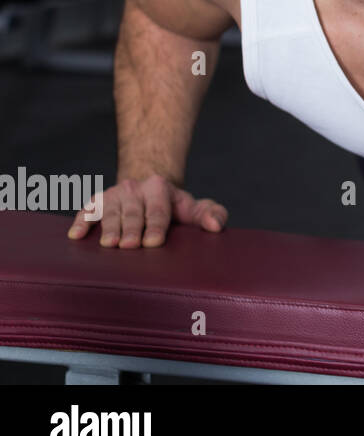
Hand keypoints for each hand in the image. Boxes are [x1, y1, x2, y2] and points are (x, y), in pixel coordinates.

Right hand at [67, 173, 226, 248]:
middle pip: (133, 212)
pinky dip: (81, 221)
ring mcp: (114, 194)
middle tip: (129, 247)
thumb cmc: (174, 207)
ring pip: (110, 212)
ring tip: (108, 245)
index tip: (154, 242)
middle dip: (132, 229)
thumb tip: (216, 226)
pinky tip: (76, 236)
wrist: (148, 190)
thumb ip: (210, 214)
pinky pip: (87, 210)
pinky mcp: (98, 202)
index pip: (158, 209)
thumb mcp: (194, 208)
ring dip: (109, 228)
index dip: (156, 226)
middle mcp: (135, 188)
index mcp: (160, 188)